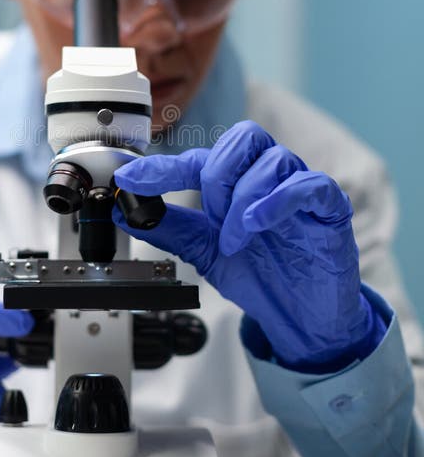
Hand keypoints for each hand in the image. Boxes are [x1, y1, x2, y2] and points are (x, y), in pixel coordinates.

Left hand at [113, 121, 383, 372]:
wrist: (300, 318)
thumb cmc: (261, 276)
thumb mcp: (205, 252)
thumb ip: (171, 229)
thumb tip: (127, 213)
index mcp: (238, 183)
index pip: (199, 159)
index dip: (161, 167)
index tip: (129, 179)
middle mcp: (268, 177)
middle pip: (242, 138)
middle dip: (218, 176)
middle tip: (212, 217)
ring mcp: (300, 188)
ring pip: (272, 160)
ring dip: (242, 200)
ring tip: (235, 240)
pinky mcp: (330, 207)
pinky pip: (309, 184)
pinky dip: (277, 200)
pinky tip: (256, 223)